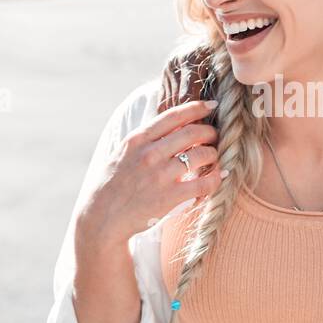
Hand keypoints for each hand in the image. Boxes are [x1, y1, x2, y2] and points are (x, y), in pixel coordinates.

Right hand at [76, 98, 225, 244]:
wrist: (102, 216)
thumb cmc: (113, 184)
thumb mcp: (124, 152)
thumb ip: (146, 139)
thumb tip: (175, 125)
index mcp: (138, 139)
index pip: (173, 115)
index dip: (197, 108)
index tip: (211, 105)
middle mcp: (150, 153)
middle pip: (193, 132)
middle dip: (210, 132)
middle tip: (215, 137)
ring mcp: (160, 175)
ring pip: (202, 155)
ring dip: (214, 154)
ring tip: (213, 158)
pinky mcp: (170, 197)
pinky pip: (203, 183)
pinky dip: (215, 179)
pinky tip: (219, 177)